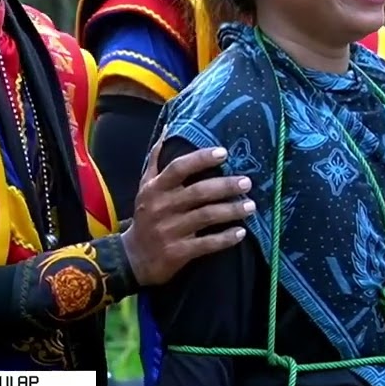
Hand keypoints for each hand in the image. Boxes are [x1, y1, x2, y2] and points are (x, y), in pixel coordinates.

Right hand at [121, 144, 255, 285]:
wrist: (133, 258)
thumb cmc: (146, 216)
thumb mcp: (146, 187)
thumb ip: (157, 159)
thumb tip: (169, 127)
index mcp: (155, 189)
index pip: (178, 168)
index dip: (200, 159)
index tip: (224, 152)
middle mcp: (162, 207)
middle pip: (198, 192)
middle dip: (225, 186)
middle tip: (247, 182)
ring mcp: (169, 231)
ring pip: (205, 217)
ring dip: (231, 211)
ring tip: (251, 206)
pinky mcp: (177, 252)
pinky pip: (206, 243)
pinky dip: (225, 238)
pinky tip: (241, 232)